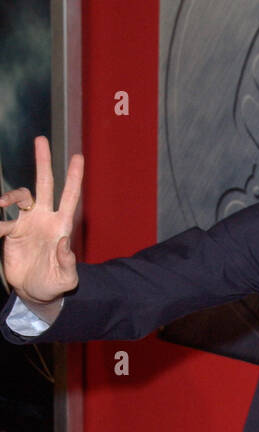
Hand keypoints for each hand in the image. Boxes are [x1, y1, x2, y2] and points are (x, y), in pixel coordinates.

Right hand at [0, 135, 83, 309]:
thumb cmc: (53, 285)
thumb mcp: (66, 278)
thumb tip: (64, 242)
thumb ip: (68, 263)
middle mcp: (44, 218)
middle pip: (45, 184)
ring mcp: (26, 222)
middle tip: (41, 139)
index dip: (74, 178)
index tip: (78, 156)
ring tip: (1, 204)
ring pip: (20, 195)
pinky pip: (3, 219)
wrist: (32, 292)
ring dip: (12, 194)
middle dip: (44, 161)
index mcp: (61, 226)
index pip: (70, 198)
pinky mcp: (11, 230)